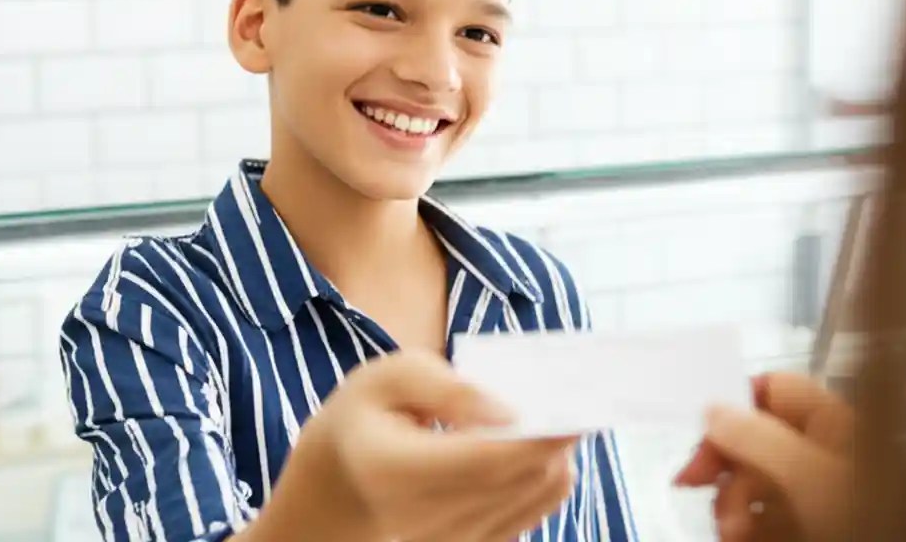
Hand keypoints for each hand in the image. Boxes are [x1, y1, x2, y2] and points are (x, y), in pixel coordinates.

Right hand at [256, 350, 577, 541]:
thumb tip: (508, 410)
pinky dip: (541, 480)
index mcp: (395, 472)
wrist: (325, 507)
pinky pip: (528, 517)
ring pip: (534, 500)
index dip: (542, 435)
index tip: (580, 405)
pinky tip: (532, 451)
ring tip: (550, 420)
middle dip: (557, 438)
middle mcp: (425, 522)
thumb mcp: (379, 382)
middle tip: (575, 399)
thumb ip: (444, 386)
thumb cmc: (353, 431)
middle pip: (521, 480)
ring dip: (554, 457)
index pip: (489, 460)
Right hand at [673, 373, 852, 541]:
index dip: (736, 405)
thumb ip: (758, 437)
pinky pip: (762, 519)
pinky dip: (745, 528)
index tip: (704, 433)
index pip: (773, 390)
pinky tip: (740, 539)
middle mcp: (822, 454)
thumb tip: (714, 410)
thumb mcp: (808, 475)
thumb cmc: (865, 522)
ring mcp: (815, 495)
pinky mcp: (807, 528)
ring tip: (732, 532)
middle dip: (724, 464)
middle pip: (754, 438)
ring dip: (730, 505)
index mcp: (833, 424)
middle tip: (691, 483)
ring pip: (752, 484)